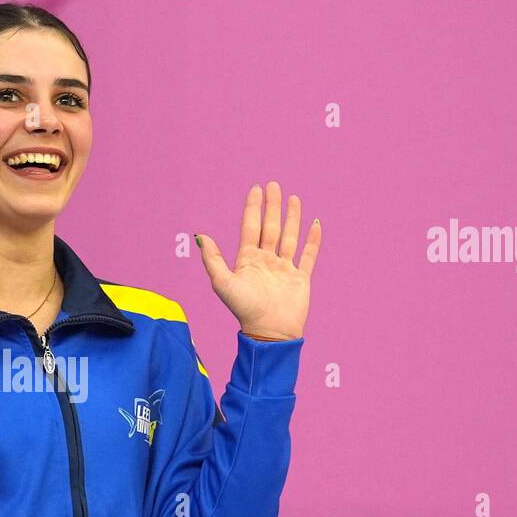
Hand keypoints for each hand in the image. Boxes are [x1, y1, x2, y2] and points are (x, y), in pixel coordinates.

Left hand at [193, 181, 319, 340]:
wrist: (269, 331)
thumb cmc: (244, 309)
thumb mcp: (222, 283)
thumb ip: (212, 259)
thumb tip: (201, 236)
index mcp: (247, 261)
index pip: (251, 228)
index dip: (253, 209)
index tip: (256, 190)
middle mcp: (266, 261)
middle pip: (270, 228)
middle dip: (272, 207)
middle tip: (274, 185)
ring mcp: (284, 269)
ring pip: (289, 237)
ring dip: (292, 217)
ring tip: (293, 198)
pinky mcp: (300, 278)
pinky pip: (308, 255)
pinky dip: (313, 240)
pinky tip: (315, 224)